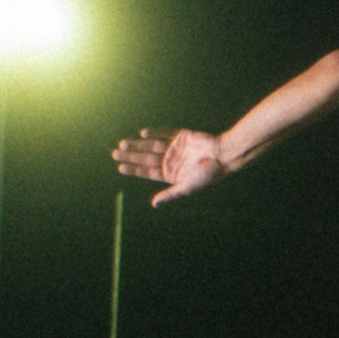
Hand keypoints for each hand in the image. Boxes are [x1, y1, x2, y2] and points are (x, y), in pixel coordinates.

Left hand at [112, 128, 228, 205]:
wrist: (224, 155)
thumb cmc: (208, 174)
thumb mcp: (187, 187)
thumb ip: (170, 194)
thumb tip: (154, 204)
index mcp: (171, 175)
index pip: (148, 172)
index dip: (134, 169)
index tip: (120, 167)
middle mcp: (171, 161)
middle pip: (146, 158)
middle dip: (131, 156)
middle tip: (115, 153)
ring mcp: (175, 148)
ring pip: (152, 145)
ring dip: (138, 145)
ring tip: (123, 143)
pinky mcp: (181, 136)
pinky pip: (165, 134)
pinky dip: (154, 133)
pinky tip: (142, 134)